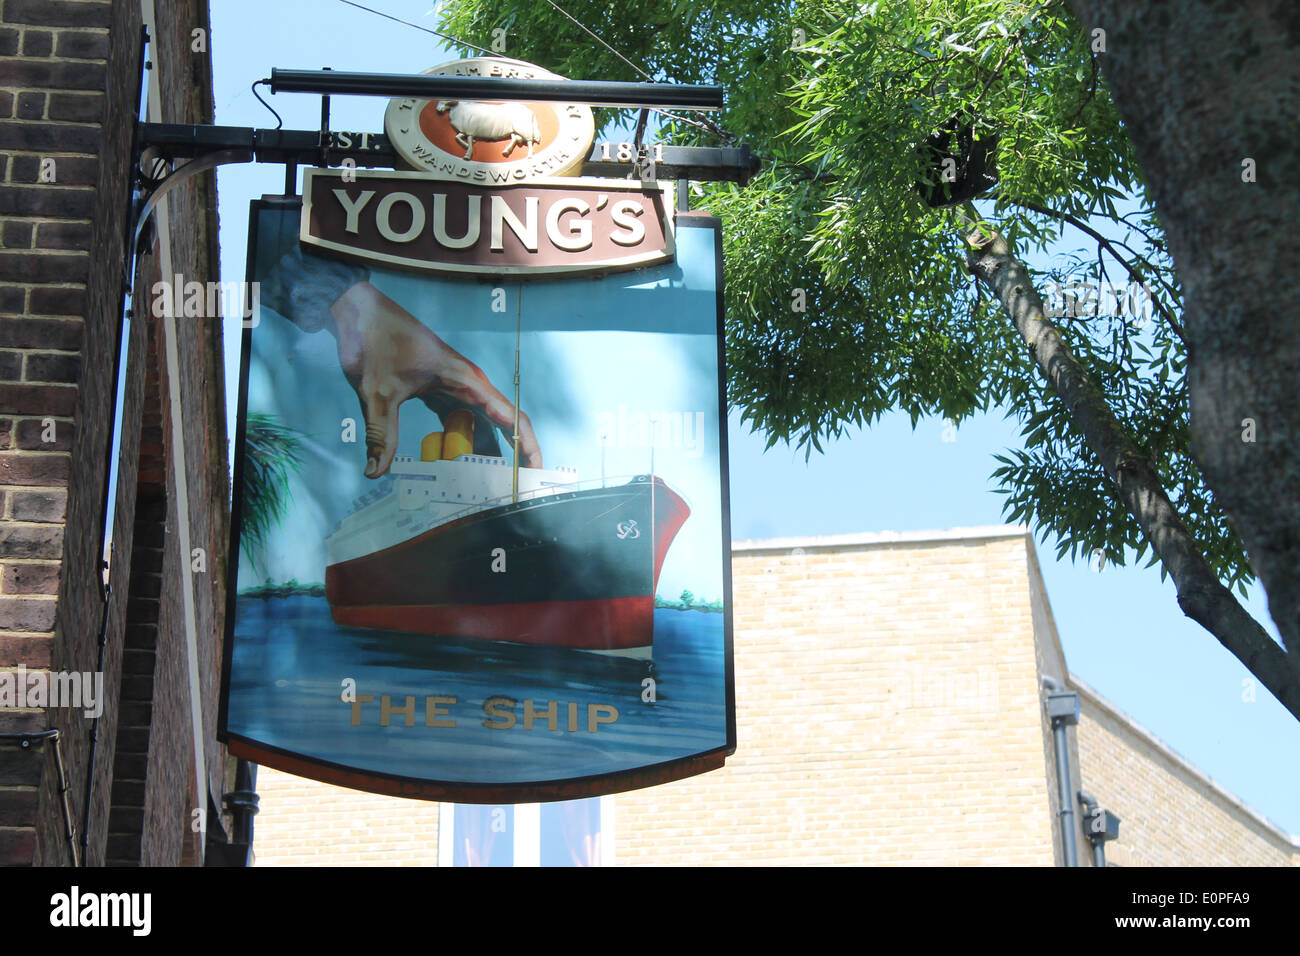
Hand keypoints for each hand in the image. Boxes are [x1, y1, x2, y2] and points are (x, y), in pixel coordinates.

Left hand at [328, 281, 541, 477]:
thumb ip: (380, 434)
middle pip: (500, 424)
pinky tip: (452, 463)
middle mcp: (468, 383)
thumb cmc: (375, 341)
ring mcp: (454, 385)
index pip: (510, 416)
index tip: (536, 470)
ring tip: (483, 484)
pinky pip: (457, 419)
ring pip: (478, 424)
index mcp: (466, 380)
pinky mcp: (439, 387)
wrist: (360, 312)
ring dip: (481, 452)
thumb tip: (376, 472)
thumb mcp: (377, 392)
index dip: (527, 445)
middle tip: (511, 489)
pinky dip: (458, 441)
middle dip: (509, 456)